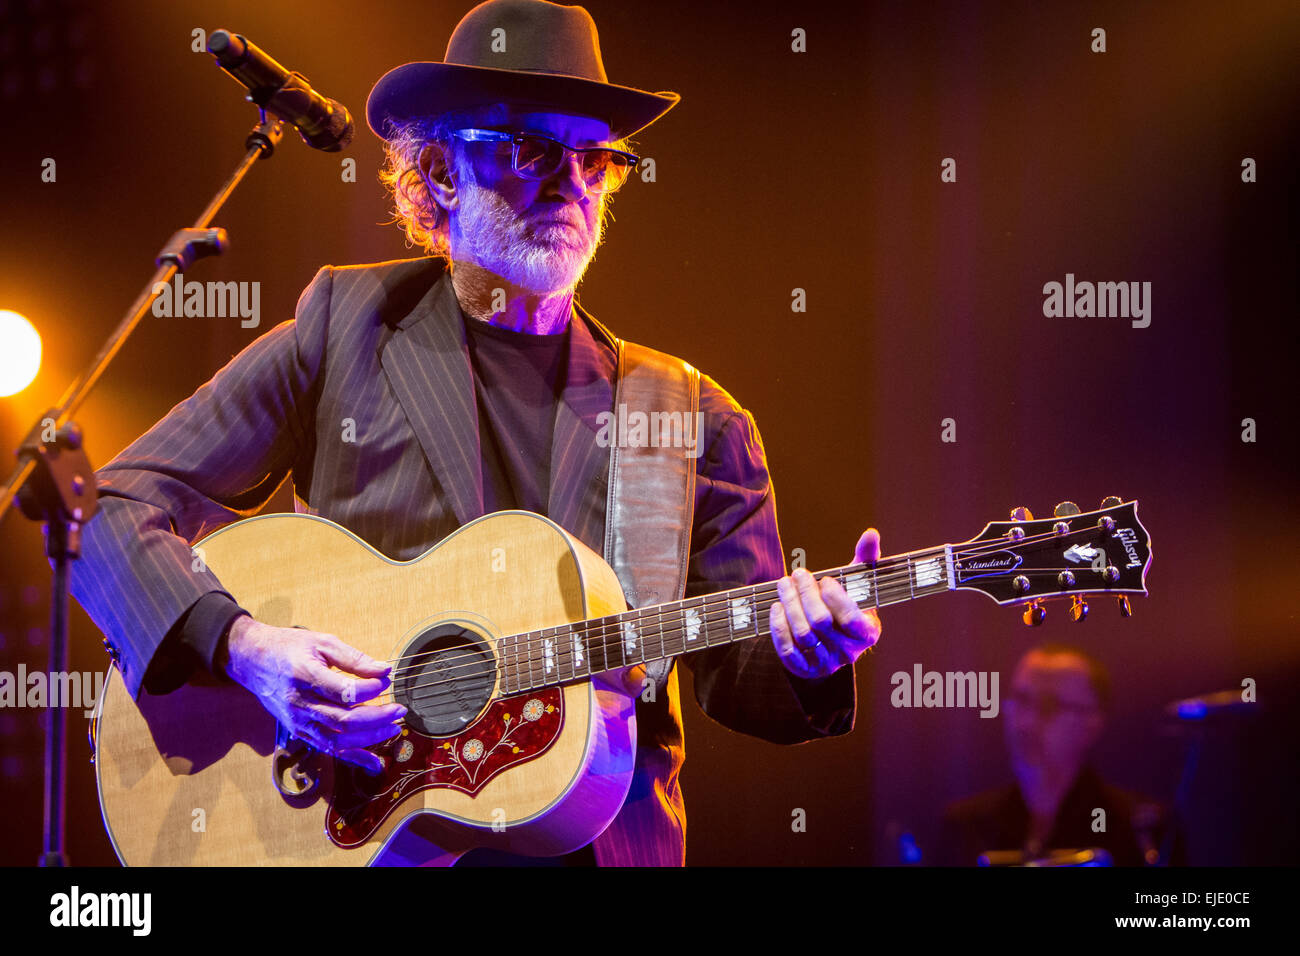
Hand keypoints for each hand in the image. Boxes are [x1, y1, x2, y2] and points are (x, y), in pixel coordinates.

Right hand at [220, 616, 405, 773]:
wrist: (253, 661)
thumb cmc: (289, 648)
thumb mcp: (322, 642)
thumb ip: (354, 658)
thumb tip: (383, 671)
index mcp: (305, 676)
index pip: (343, 691)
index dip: (369, 690)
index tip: (385, 681)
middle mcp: (300, 704)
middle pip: (344, 720)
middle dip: (377, 718)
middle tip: (399, 710)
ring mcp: (298, 722)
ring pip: (338, 740)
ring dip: (369, 738)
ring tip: (393, 729)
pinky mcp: (300, 732)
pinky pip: (329, 750)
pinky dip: (353, 758)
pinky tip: (374, 762)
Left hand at [769, 528, 882, 679]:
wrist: (833, 641)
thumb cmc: (848, 603)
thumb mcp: (859, 583)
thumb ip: (866, 559)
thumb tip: (871, 533)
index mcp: (868, 632)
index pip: (851, 618)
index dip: (835, 598)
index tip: (825, 579)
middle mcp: (849, 652)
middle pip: (821, 622)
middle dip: (805, 594)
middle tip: (797, 574)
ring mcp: (826, 662)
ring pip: (803, 634)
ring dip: (789, 605)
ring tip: (784, 584)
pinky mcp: (804, 668)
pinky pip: (787, 650)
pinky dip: (779, 627)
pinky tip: (777, 607)